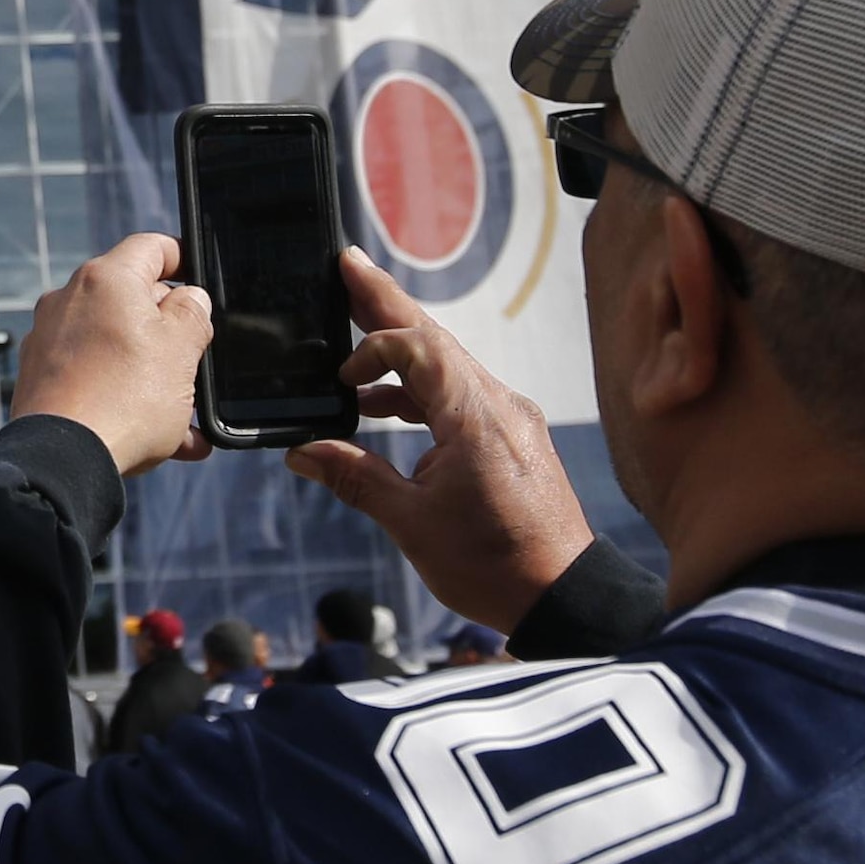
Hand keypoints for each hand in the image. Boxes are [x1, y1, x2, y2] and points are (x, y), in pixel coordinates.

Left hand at [7, 234, 215, 477]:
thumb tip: (189, 298)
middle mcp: (69, 300)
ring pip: (116, 347)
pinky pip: (94, 378)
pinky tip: (163, 440)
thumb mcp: (181, 350)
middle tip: (196, 360)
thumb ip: (192, 314)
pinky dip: (124, 398)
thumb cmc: (125, 399)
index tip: (199, 277)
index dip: (182, 258)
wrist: (63, 459)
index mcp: (106, 279)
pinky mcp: (39, 377)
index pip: (151, 247)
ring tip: (185, 415)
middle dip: (169, 331)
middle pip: (132, 300)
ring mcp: (49, 339)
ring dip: (152, 374)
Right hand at [283, 247, 595, 632]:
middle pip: (436, 340)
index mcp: (475, 417)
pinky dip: (423, 393)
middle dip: (388, 304)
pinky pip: (463, 396)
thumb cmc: (494, 564)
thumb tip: (302, 452)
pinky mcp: (514, 439)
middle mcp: (499, 405)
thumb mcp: (412, 523)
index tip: (339, 378)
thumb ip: (356, 477)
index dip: (372, 349)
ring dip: (402, 355)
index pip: (419, 347)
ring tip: (357, 353)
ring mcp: (511, 420)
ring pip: (450, 367)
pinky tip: (388, 410)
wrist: (562, 598)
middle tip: (349, 266)